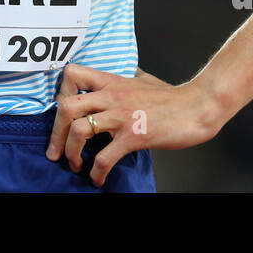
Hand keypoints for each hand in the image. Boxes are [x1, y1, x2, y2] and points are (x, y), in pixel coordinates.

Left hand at [46, 63, 220, 186]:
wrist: (197, 107)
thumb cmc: (173, 96)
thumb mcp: (145, 79)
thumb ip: (130, 78)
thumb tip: (130, 74)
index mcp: (112, 82)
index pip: (72, 75)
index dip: (60, 94)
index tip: (63, 116)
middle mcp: (112, 96)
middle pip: (66, 107)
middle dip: (55, 134)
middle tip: (55, 152)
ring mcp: (122, 116)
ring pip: (80, 131)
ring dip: (71, 153)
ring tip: (76, 165)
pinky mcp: (134, 135)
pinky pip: (105, 156)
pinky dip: (96, 172)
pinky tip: (98, 178)